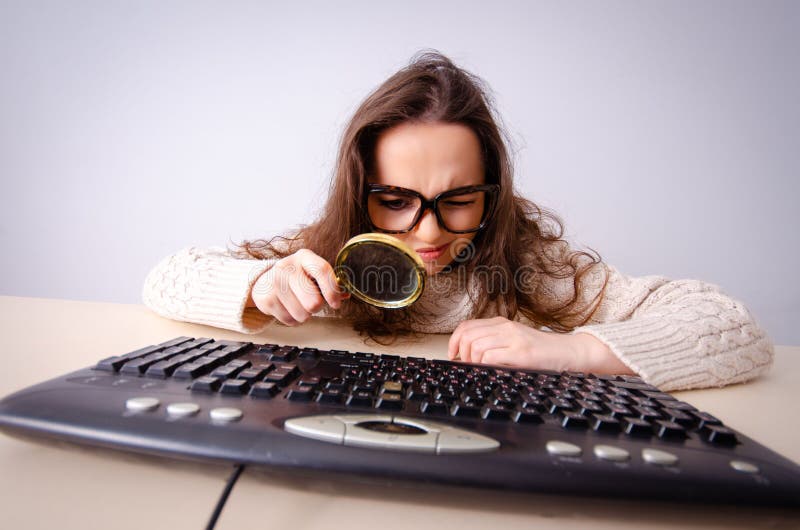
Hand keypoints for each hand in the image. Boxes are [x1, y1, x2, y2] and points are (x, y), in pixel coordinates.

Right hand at [249, 249, 347, 325]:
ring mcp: (274, 282)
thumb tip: (345, 294)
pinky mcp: (266, 299)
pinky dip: (292, 319)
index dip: (332, 290)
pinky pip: (289, 320)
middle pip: (313, 301)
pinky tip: (288, 307)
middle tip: (313, 303)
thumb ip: (330, 284)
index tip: (336, 304)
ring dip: (304, 315)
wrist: (265, 281)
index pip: (322, 270)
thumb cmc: (297, 278)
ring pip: (302, 314)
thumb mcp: (312, 274)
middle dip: (317, 307)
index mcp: (304, 257)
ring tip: (298, 303)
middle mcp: (288, 266)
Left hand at [447, 317, 633, 374]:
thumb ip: (494, 343)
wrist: (569, 352)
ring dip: (472, 361)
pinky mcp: (521, 353)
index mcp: (501, 323)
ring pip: (476, 346)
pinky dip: (484, 365)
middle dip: (462, 354)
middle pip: (467, 336)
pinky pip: (490, 356)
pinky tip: (490, 371)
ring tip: (480, 369)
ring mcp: (513, 339)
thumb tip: (468, 357)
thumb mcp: (514, 341)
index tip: (453, 354)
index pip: (467, 326)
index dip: (454, 341)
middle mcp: (505, 327)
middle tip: (468, 366)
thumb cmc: (542, 351)